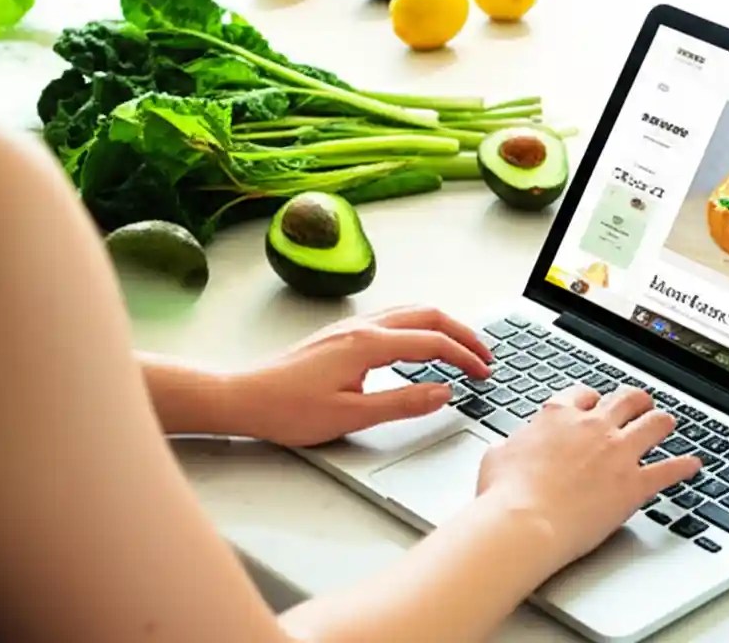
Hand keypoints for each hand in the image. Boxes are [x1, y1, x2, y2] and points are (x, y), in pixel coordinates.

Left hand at [233, 305, 492, 446]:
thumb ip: (403, 403)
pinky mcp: (342, 334)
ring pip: (411, 312)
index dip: (465, 357)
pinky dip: (420, 327)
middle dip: (463, 333)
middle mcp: (363, 327)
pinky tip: (421, 345)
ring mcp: (351, 327)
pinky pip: (394, 318)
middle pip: (428, 316)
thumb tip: (444, 393)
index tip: (484, 373)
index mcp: (369, 344)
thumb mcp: (352, 416)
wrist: (243, 397)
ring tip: (462, 348)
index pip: (433, 343)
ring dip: (442, 326)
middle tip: (485, 356)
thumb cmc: (288, 409)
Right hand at [476, 385, 701, 568]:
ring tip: (667, 425)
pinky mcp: (634, 484)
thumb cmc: (504, 495)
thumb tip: (509, 448)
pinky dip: (684, 467)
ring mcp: (617, 453)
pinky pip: (670, 469)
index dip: (592, 400)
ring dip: (663, 423)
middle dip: (635, 401)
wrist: (523, 522)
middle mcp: (592, 427)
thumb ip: (512, 445)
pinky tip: (692, 466)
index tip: (594, 406)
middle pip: (626, 399)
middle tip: (639, 406)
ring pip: (655, 423)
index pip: (584, 395)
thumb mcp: (497, 455)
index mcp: (558, 416)